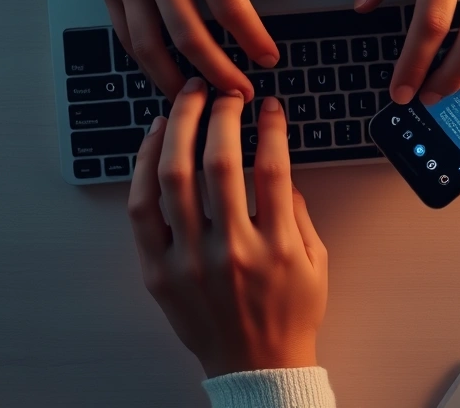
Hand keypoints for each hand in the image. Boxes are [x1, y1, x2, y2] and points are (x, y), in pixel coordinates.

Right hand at [78, 0, 286, 100]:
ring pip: (152, 46)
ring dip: (179, 79)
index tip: (269, 58)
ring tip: (202, 98)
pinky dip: (146, 61)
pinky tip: (166, 73)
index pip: (230, 7)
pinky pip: (126, 33)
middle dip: (221, 74)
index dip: (253, 40)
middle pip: (192, 37)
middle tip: (240, 94)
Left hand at [128, 77, 327, 376]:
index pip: (271, 167)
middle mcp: (232, 251)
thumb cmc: (289, 315)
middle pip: (219, 162)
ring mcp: (189, 261)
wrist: (257, 368)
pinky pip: (143, 210)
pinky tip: (155, 140)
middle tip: (223, 92)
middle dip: (220, 113)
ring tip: (186, 99)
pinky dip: (145, 167)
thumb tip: (277, 168)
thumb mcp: (316, 263)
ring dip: (180, 127)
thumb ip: (299, 213)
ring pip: (175, 177)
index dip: (270, 126)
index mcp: (276, 247)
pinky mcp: (158, 271)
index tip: (268, 105)